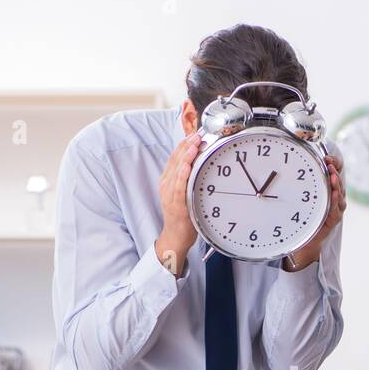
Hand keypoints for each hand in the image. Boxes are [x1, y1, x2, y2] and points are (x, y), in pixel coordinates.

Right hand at [154, 132, 201, 275]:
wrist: (175, 236)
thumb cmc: (183, 214)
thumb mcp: (184, 192)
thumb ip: (189, 177)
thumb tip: (202, 162)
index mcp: (168, 180)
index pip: (175, 156)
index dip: (184, 143)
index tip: (195, 133)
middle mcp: (167, 185)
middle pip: (175, 160)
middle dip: (187, 145)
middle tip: (198, 135)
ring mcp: (170, 195)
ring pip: (176, 171)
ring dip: (186, 157)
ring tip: (194, 145)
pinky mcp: (176, 205)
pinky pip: (178, 188)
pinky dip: (182, 176)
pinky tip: (187, 167)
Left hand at [285, 153, 346, 270]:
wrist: (299, 240)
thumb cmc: (292, 219)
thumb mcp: (284, 201)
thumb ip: (277, 189)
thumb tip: (261, 181)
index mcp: (319, 188)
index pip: (330, 171)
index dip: (331, 162)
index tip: (325, 157)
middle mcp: (328, 196)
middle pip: (335, 180)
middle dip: (334, 170)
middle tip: (329, 164)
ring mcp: (332, 207)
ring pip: (338, 193)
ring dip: (336, 185)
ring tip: (333, 177)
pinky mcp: (333, 218)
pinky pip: (337, 209)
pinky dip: (336, 201)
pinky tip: (334, 194)